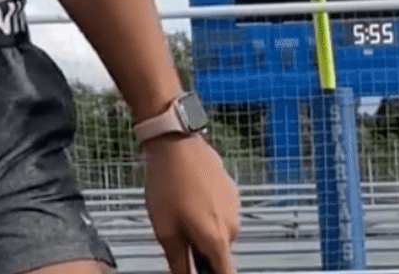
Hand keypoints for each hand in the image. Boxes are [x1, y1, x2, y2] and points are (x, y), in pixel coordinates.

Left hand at [142, 133, 239, 273]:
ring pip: (220, 230)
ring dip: (204, 227)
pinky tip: (187, 194)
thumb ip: (178, 261)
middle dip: (202, 249)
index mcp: (217, 239)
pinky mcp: (231, 189)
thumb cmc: (167, 179)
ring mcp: (234, 205)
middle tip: (179, 232)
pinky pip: (221, 210)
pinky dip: (207, 209)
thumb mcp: (164, 228)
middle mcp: (232, 224)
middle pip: (220, 252)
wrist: (173, 139)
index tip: (200, 271)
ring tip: (180, 207)